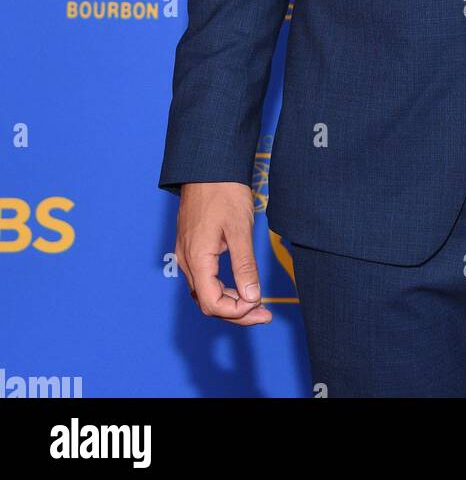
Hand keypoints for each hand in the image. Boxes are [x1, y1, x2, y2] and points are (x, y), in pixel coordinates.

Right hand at [176, 182, 272, 325]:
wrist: (208, 165)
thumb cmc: (224, 191)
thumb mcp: (239, 229)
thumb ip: (245, 265)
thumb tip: (252, 297)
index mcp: (196, 258)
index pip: (212, 304)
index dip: (237, 312)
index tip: (261, 306)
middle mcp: (186, 260)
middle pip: (207, 302)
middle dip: (236, 312)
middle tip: (265, 314)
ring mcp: (186, 254)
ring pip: (205, 292)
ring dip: (230, 302)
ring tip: (257, 302)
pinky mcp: (191, 247)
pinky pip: (204, 278)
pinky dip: (223, 288)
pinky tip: (241, 286)